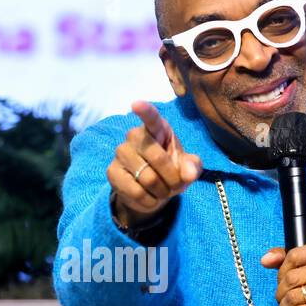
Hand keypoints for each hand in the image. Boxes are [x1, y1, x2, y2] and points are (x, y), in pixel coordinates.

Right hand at [108, 100, 203, 227]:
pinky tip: (150, 198)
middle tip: (176, 186)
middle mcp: (134, 136)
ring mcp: (121, 153)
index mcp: (157, 129)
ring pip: (148, 178)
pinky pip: (136, 191)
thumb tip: (189, 174)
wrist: (151, 192)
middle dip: (173, 178)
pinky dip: (149, 201)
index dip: (145, 111)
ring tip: (162, 191)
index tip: (136, 104)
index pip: (151, 118)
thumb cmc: (170, 170)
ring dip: (162, 191)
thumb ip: (193, 167)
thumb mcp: (187, 168)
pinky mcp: (112, 172)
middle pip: (157, 157)